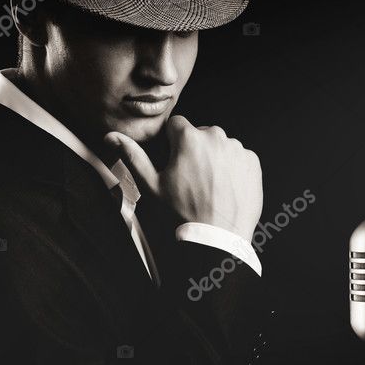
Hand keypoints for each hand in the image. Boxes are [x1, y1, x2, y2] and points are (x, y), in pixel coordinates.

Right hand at [104, 117, 262, 241]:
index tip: (174, 161)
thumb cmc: (182, 214)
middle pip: (200, 134)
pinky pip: (239, 158)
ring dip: (215, 159)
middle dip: (195, 150)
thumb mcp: (151, 186)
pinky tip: (224, 188)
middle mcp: (216, 137)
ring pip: (221, 146)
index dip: (173, 143)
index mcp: (189, 138)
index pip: (177, 125)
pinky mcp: (253, 162)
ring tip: (209, 186)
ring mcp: (237, 149)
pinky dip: (233, 169)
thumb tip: (111, 136)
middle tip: (191, 179)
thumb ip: (132, 156)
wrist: (217, 239)